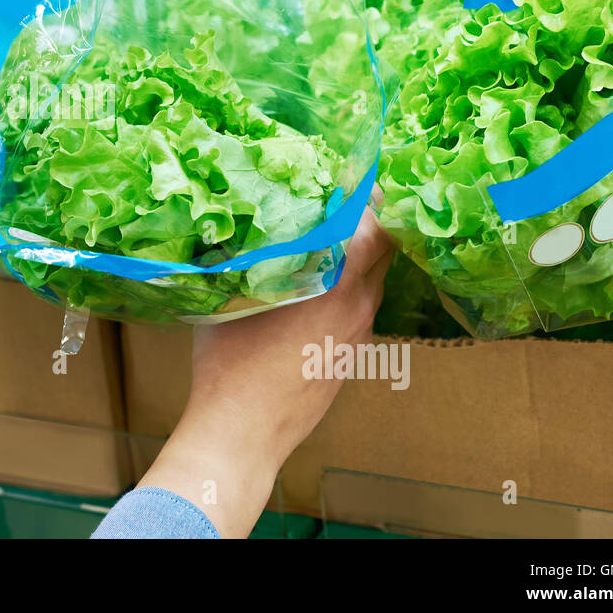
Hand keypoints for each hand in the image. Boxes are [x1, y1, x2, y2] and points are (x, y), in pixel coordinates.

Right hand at [137, 208, 393, 536]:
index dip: (367, 198)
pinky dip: (347, 288)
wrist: (242, 432)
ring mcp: (357, 334)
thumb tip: (244, 225)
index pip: (374, 226)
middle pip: (384, 251)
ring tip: (326, 240)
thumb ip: (251, 257)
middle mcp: (356, 307)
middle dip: (369, 223)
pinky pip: (359, 308)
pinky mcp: (350, 356)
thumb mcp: (232, 296)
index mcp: (334, 285)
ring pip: (372, 282)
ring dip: (358, 257)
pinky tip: (314, 287)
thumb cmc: (229, 363)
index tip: (348, 179)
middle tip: (344, 201)